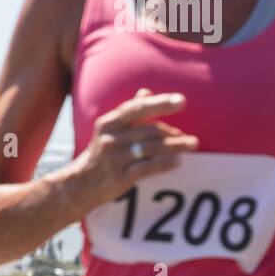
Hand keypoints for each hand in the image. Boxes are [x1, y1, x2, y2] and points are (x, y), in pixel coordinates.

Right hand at [63, 87, 198, 211]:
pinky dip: (165, 163)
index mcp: (109, 122)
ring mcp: (115, 157)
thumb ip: (129, 112)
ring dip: (175, 146)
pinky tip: (178, 161)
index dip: (161, 103)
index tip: (182, 101)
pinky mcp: (120, 176)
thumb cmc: (102, 152)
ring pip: (151, 148)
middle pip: (149, 130)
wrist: (81, 183)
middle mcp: (111, 137)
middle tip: (191, 138)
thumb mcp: (110, 129)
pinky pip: (148, 167)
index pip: (138, 108)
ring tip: (192, 145)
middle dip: (173, 132)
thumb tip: (146, 92)